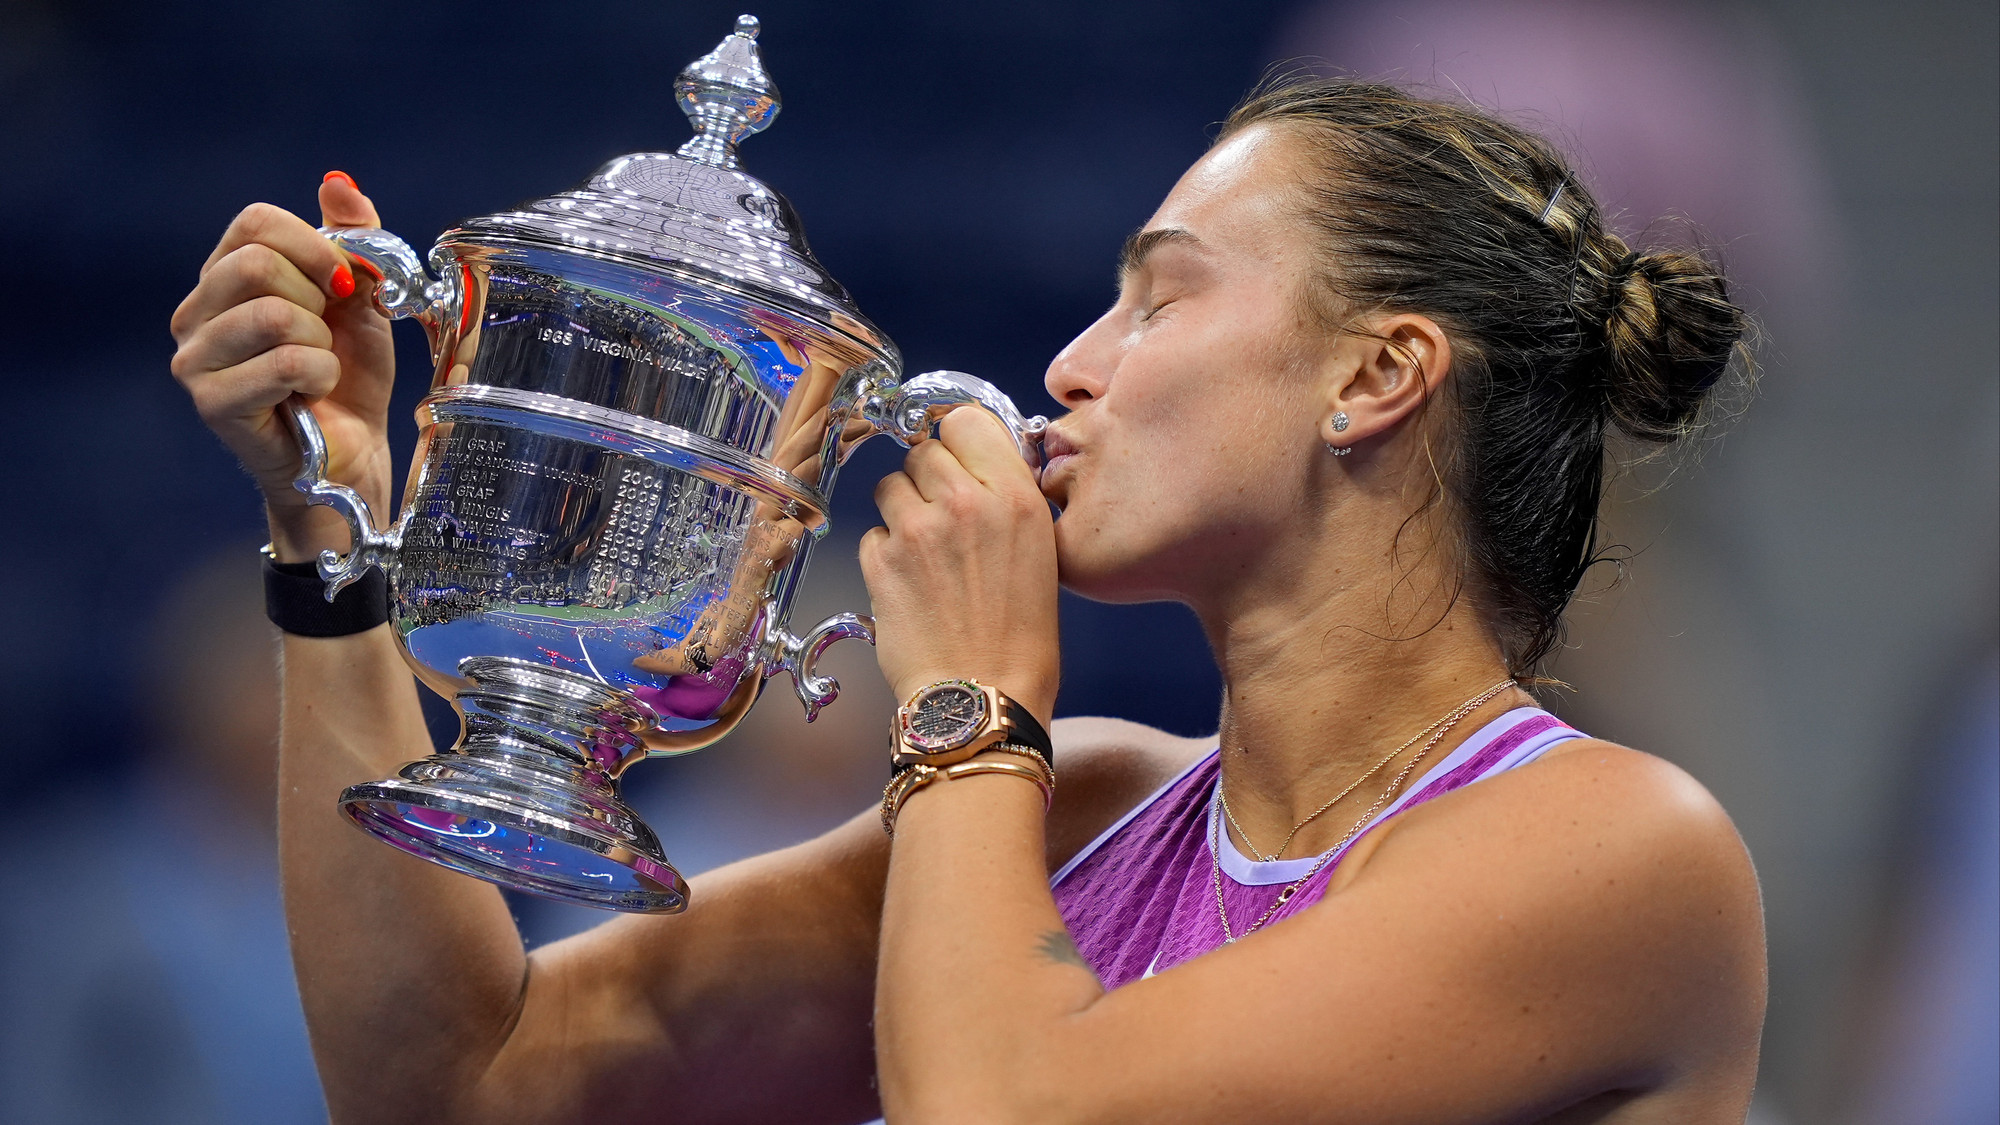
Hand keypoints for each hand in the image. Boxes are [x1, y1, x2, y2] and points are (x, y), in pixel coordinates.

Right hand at [169, 174, 396, 561]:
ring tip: (318, 369)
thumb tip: (338, 182)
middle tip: (326, 336)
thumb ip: (352, 240)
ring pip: (274, 314)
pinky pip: (284, 362)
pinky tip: (313, 394)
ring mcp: (195, 358)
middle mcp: (196, 312)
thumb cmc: (349, 378)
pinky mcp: (211, 401)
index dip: (314, 244)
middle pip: (258, 264)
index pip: (254, 222)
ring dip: (320, 344)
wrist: (352, 455)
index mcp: (225, 277)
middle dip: (317, 299)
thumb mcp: (362, 300)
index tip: (346, 282)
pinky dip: (320, 375)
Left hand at [861, 407, 1059, 723]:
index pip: (967, 420)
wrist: (984, 697)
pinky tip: (909, 585)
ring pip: (890, 485)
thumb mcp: (1040, 553)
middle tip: (941, 519)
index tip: (957, 460)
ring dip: (901, 512)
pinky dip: (883, 553)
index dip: (958, 441)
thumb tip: (975, 469)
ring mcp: (918, 530)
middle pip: (924, 450)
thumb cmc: (1020, 639)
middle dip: (927, 479)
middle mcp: (966, 502)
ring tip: (924, 555)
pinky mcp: (880, 561)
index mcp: (1015, 497)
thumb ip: (1007, 500)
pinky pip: (871, 532)